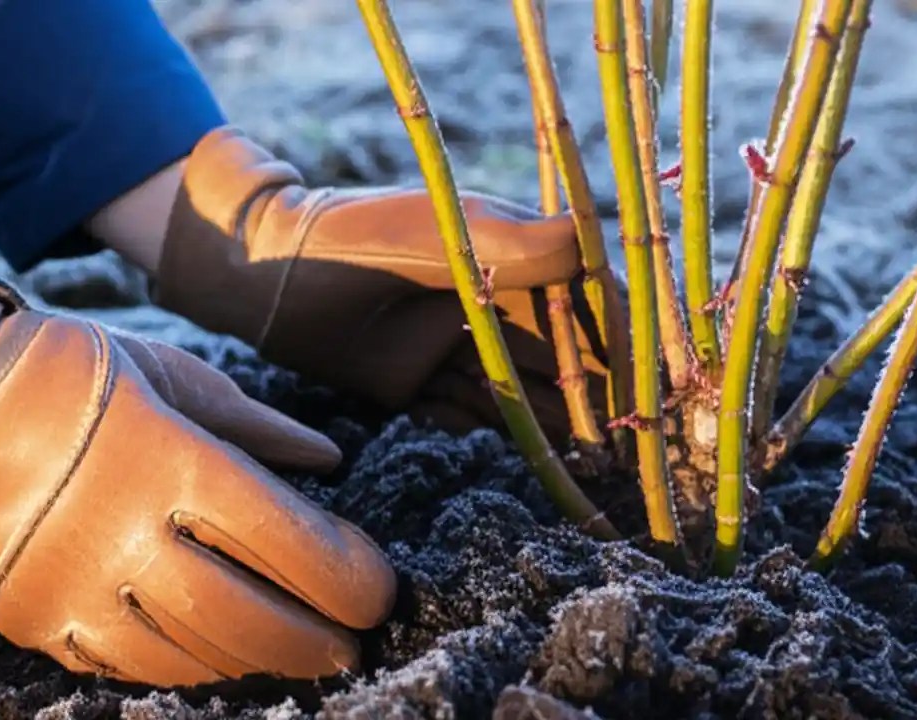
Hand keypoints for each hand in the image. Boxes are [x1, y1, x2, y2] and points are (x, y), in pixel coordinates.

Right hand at [0, 271, 395, 685]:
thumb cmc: (68, 376)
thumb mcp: (171, 374)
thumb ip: (258, 425)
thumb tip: (331, 460)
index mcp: (172, 462)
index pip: (290, 541)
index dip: (349, 576)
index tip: (379, 587)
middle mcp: (127, 535)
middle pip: (251, 617)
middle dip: (319, 639)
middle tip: (354, 640)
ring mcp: (77, 589)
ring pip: (194, 656)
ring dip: (262, 662)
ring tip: (302, 654)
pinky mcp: (40, 622)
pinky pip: (131, 668)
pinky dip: (191, 670)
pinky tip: (226, 660)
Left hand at [153, 126, 610, 440]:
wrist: (267, 272)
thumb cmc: (358, 236)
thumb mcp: (441, 230)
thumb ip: (514, 241)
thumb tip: (593, 239)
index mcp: (510, 257)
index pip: (584, 302)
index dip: (619, 344)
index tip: (648, 386)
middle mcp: (490, 302)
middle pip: (559, 357)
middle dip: (596, 399)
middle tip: (631, 446)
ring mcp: (454, 345)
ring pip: (519, 394)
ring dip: (556, 429)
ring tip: (597, 469)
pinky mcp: (417, 382)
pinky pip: (469, 416)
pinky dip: (502, 439)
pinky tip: (539, 468)